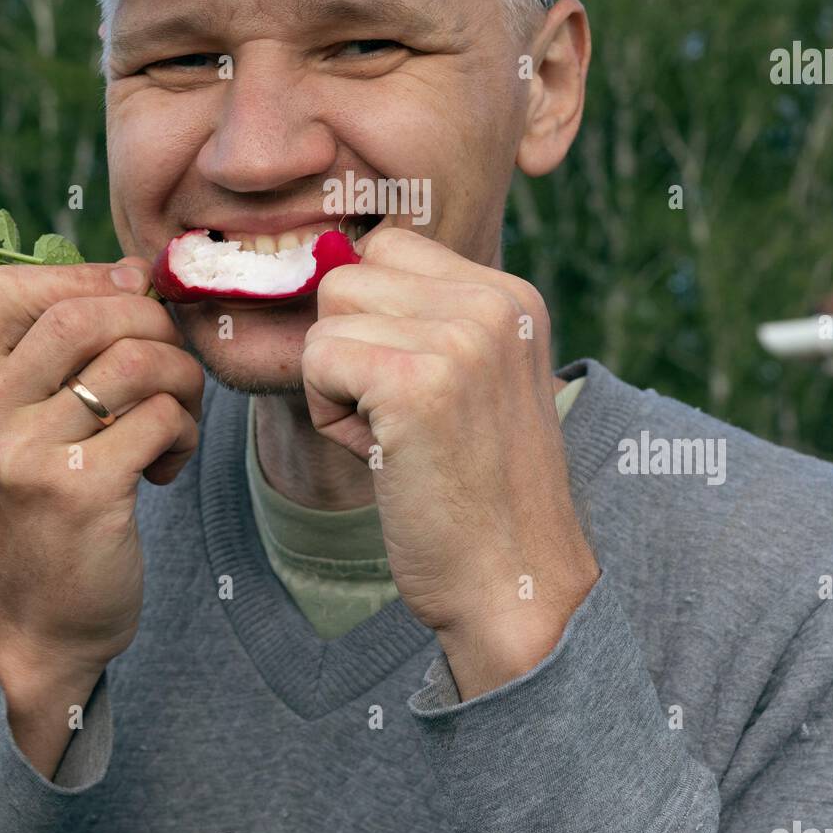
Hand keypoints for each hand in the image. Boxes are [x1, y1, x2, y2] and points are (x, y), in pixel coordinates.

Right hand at [0, 257, 202, 767]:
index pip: (4, 289)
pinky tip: (167, 465)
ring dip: (180, 378)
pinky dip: (185, 430)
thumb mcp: (21, 429)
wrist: (39, 626)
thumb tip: (134, 271)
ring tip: (176, 416)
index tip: (128, 301)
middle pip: (82, 314)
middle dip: (150, 324)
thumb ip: (55, 356)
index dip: (82, 277)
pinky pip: (162, 416)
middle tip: (171, 362)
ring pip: (132, 360)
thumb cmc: (46, 510)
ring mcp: (20, 455)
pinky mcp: (77, 490)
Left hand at [301, 228, 598, 697]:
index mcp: (511, 296)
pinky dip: (327, 413)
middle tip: (397, 417)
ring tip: (393, 435)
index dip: (373, 318)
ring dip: (336, 380)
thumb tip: (322, 258)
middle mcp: (495, 302)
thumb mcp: (471, 378)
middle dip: (349, 346)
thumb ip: (421, 317)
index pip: (391, 247)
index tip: (410, 387)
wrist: (515, 586)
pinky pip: (317, 358)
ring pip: (328, 315)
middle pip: (351, 274)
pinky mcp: (418, 382)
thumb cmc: (475, 491)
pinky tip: (381, 453)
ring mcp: (462, 337)